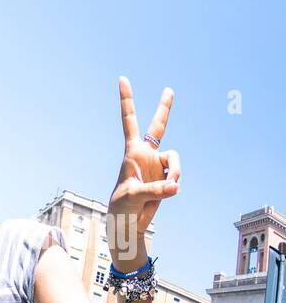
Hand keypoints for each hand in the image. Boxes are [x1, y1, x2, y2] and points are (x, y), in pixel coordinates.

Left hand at [107, 77, 179, 264]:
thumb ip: (156, 189)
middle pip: (158, 126)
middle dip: (164, 108)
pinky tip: (166, 193)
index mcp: (132, 152)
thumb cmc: (122, 209)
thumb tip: (177, 185)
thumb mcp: (135, 198)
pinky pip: (179, 176)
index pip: (129, 121)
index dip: (127, 100)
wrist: (128, 223)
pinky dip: (176, 184)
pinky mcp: (168, 177)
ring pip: (177, 160)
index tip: (123, 79)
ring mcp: (158, 165)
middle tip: (170, 89)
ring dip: (177, 173)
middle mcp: (146, 155)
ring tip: (168, 188)